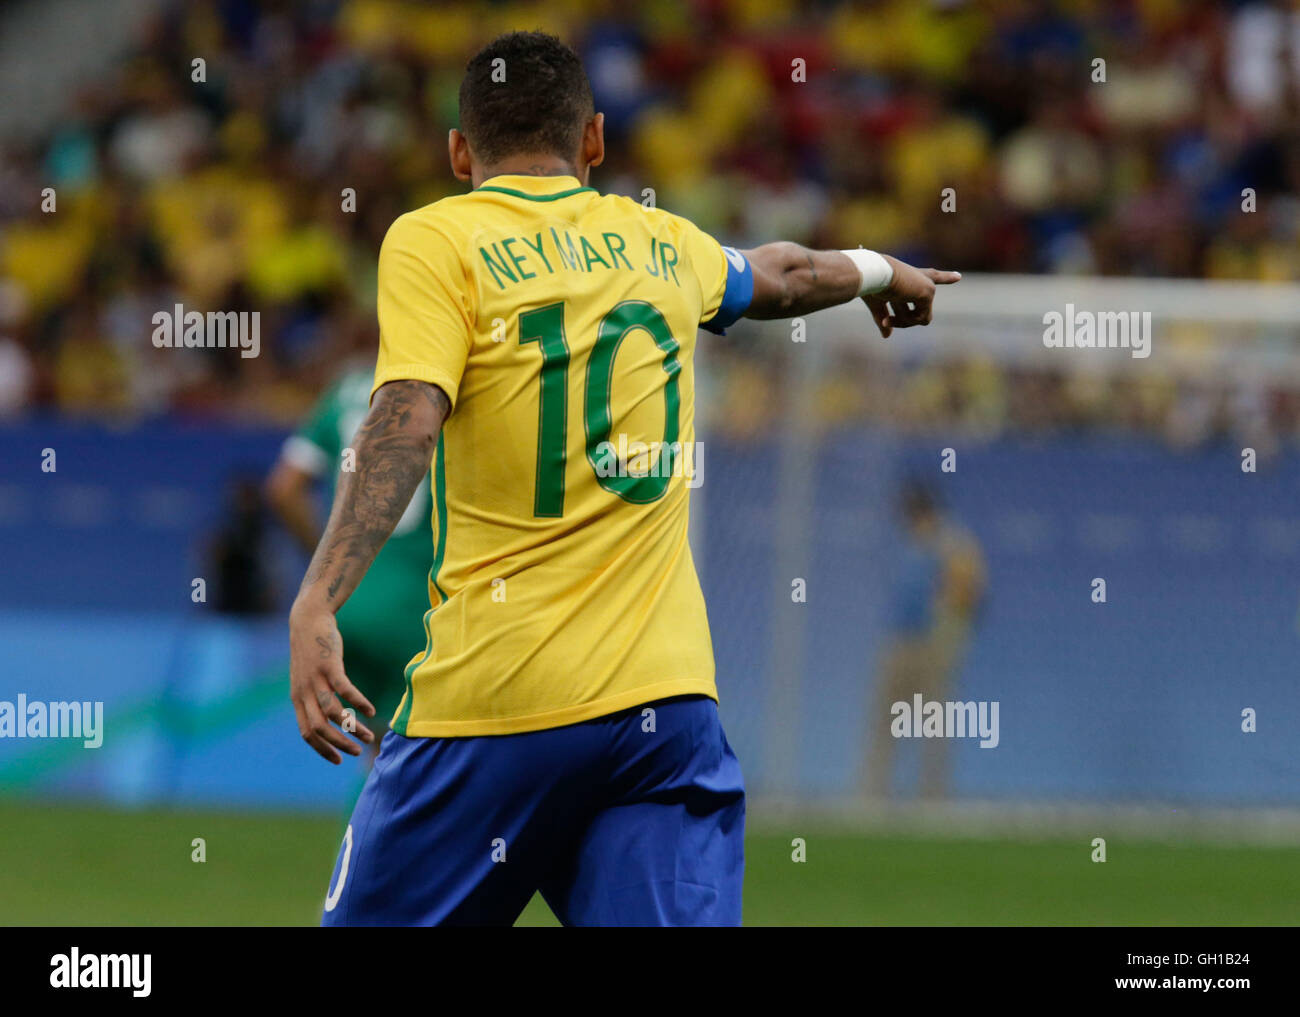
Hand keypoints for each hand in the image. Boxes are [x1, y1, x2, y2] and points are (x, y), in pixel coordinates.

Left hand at [289, 601, 375, 763]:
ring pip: (333, 713)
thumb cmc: (312, 651)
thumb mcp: (308, 678)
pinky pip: (345, 690)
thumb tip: (329, 716)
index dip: (323, 749)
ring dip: (352, 728)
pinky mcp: (330, 666)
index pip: (307, 733)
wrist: (307, 620)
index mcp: (298, 699)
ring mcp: (316, 679)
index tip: (340, 760)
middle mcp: (304, 692)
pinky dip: (358, 702)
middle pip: (319, 728)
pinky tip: (371, 710)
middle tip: (358, 751)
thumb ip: (314, 696)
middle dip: (340, 744)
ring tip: (369, 736)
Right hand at [864, 256, 960, 337]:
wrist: (874, 273)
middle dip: (902, 321)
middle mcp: (922, 279)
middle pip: (920, 313)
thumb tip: (887, 336)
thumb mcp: (877, 304)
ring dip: (903, 321)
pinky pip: (921, 318)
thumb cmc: (871, 283)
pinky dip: (906, 320)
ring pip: (921, 319)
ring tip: (888, 314)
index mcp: (911, 276)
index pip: (931, 277)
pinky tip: (896, 309)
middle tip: (885, 322)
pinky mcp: (929, 292)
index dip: (945, 277)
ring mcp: (928, 286)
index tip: (958, 277)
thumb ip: (885, 320)